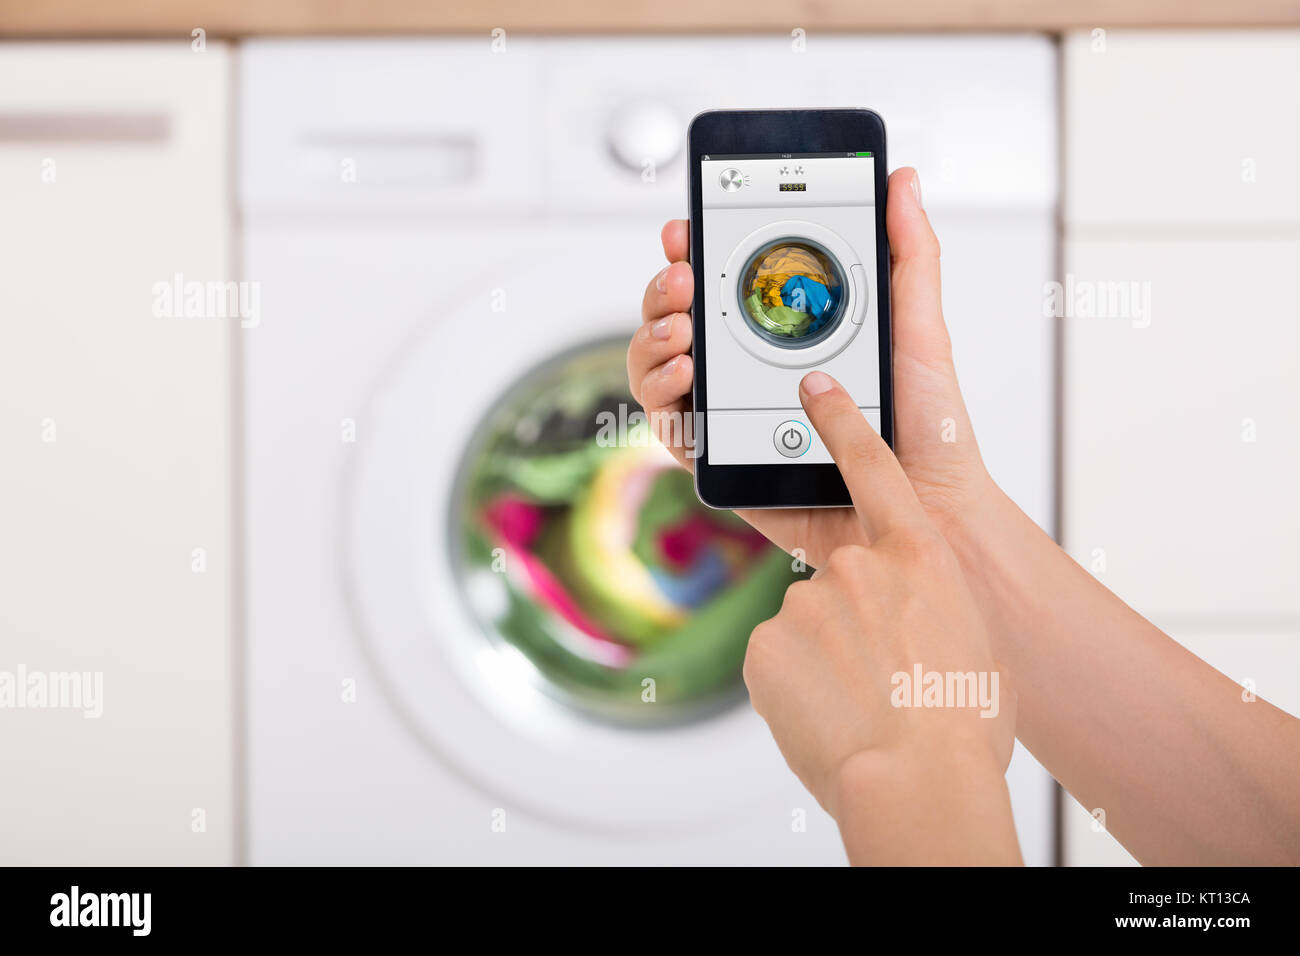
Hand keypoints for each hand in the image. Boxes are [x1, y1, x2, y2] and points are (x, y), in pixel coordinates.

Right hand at [628, 167, 994, 566]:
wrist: (929, 513)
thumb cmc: (929, 428)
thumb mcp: (918, 329)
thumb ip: (908, 254)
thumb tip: (901, 179)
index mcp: (784, 334)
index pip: (721, 283)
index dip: (693, 253)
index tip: (688, 230)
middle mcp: (749, 371)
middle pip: (676, 321)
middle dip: (662, 292)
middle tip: (683, 281)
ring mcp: (732, 417)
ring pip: (658, 371)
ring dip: (651, 343)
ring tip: (683, 334)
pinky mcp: (725, 465)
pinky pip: (670, 435)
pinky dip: (663, 405)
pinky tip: (688, 382)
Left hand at [745, 371, 1019, 863]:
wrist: (919, 781)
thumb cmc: (963, 722)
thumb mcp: (970, 644)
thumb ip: (931, 607)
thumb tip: (912, 617)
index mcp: (917, 558)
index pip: (871, 468)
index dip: (840, 423)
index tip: (814, 389)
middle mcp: (856, 567)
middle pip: (838, 580)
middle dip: (852, 624)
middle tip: (882, 675)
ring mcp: (805, 602)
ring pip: (807, 627)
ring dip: (827, 662)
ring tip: (861, 706)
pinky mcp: (765, 645)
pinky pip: (779, 662)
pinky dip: (798, 687)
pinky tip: (826, 714)